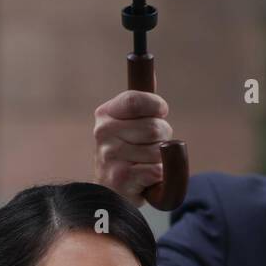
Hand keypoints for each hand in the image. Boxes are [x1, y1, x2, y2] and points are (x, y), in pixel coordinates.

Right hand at [93, 90, 173, 207]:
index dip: (156, 106)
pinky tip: (144, 179)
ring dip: (159, 159)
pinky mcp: (120, 178)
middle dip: (161, 137)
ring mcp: (110, 156)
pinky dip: (158, 176)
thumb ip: (139, 102)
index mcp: (105, 115)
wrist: (110, 194)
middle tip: (149, 147)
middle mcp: (103, 133)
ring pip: (158, 150)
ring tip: (144, 164)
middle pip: (154, 127)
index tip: (160, 113)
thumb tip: (149, 71)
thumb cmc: (126, 155)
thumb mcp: (126, 124)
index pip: (136, 100)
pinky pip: (156, 170)